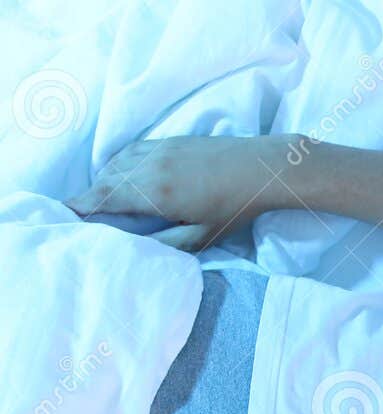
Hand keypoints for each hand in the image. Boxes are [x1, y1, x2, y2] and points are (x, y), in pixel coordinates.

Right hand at [64, 134, 306, 250]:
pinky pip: (131, 150)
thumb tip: (138, 248)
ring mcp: (157, 150)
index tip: (64, 214)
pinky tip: (123, 174)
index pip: (104, 199)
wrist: (262, 168)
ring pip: (116, 163)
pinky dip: (120, 163)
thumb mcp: (203, 236)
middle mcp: (148, 167)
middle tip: (79, 211)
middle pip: (105, 180)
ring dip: (104, 179)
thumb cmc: (236, 208)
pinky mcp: (168, 140)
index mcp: (154, 194)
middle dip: (90, 195)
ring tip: (100, 197)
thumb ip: (167, 243)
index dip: (82, 207)